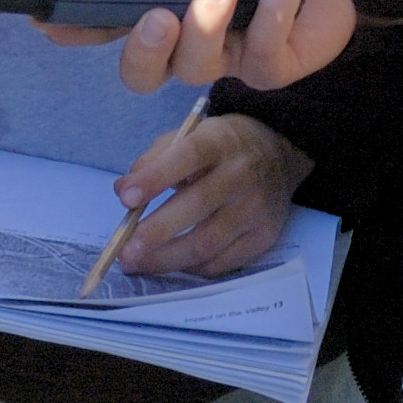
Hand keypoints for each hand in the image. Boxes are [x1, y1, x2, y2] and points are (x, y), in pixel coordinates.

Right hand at [43, 0, 354, 92]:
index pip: (108, 27)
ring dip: (208, 21)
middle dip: (143, 51)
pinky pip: (263, 49)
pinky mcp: (271, 69)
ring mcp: (228, 60)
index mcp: (163, 8)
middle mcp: (187, 42)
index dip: (76, 29)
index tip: (51, 21)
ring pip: (198, 65)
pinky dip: (274, 7)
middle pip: (143, 74)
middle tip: (158, 17)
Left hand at [113, 113, 312, 276]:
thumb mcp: (189, 136)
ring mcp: (257, 208)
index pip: (188, 157)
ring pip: (207, 243)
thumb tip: (123, 191)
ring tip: (138, 264)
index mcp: (221, 141)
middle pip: (197, 205)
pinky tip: (171, 263)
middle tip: (124, 251)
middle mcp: (243, 174)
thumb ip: (154, 159)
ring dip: (166, 259)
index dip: (156, 178)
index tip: (125, 199)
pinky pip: (222, 262)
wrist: (279, 155)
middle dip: (156, 231)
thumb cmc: (222, 147)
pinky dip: (190, 267)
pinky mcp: (265, 236)